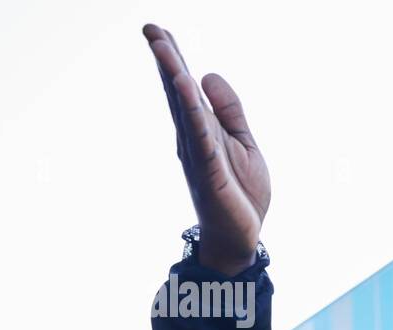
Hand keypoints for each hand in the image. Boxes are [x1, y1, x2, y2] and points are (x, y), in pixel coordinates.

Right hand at [143, 23, 269, 273]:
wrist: (242, 237)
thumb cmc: (240, 193)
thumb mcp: (243, 143)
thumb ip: (229, 111)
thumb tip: (208, 73)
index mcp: (203, 130)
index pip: (185, 89)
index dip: (173, 60)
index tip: (158, 31)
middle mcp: (194, 139)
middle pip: (177, 94)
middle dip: (166, 62)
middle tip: (150, 29)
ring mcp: (199, 156)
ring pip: (185, 112)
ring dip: (174, 80)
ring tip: (164, 49)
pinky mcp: (210, 173)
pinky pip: (201, 139)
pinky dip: (194, 114)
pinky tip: (188, 89)